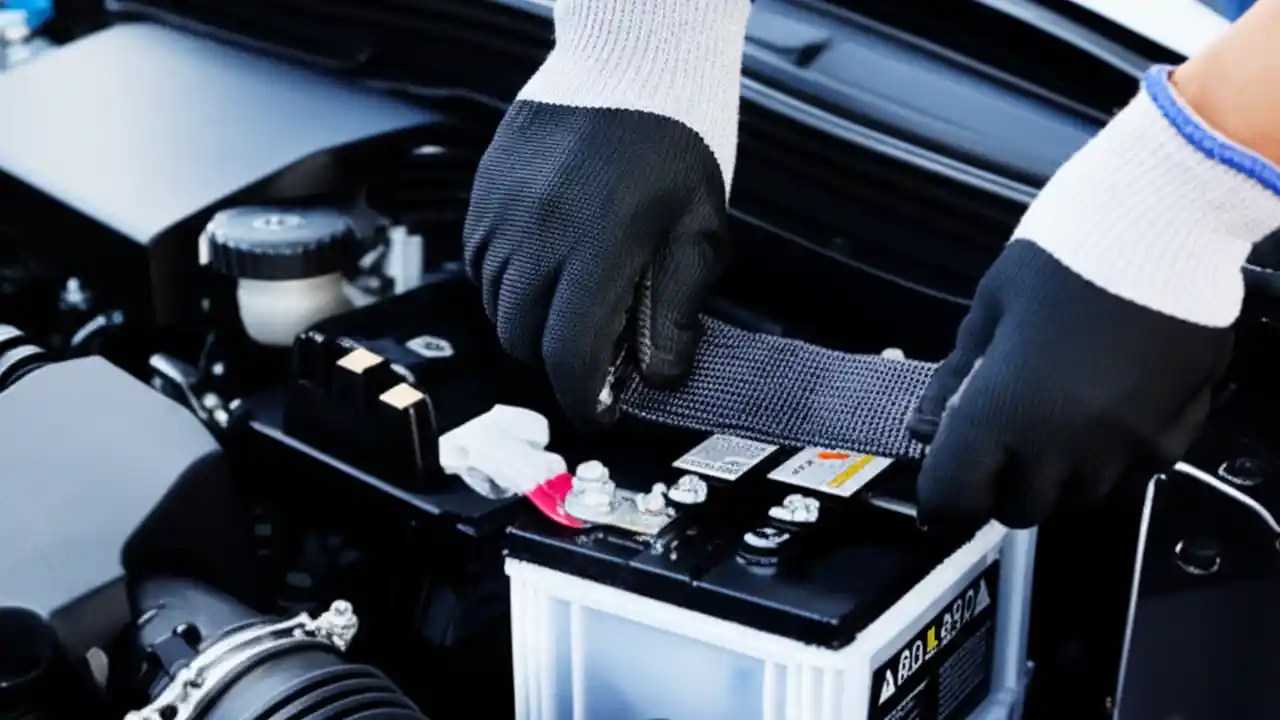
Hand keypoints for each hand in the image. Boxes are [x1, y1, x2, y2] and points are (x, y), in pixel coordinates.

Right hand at [463, 0, 749, 422]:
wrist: (632, 59)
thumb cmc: (674, 137)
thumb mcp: (699, 232)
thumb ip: (677, 311)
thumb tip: (661, 375)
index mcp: (598, 248)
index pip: (568, 356)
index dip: (582, 399)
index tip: (599, 408)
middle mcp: (538, 235)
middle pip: (523, 340)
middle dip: (558, 363)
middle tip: (595, 355)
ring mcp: (503, 214)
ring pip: (496, 307)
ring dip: (531, 325)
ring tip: (574, 306)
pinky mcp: (485, 195)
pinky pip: (479, 265)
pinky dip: (506, 285)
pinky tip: (545, 270)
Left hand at [910, 66, 1279, 527]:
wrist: (1169, 219)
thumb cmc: (1069, 251)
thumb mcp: (990, 308)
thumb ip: (956, 378)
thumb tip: (926, 425)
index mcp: (1002, 412)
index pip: (955, 496)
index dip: (939, 496)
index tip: (937, 486)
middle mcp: (1063, 444)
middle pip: (1020, 507)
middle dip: (999, 484)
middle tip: (997, 444)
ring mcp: (1123, 445)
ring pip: (1077, 497)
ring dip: (1055, 475)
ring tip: (1052, 418)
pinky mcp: (1172, 433)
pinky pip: (1131, 472)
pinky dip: (1110, 457)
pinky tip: (1103, 409)